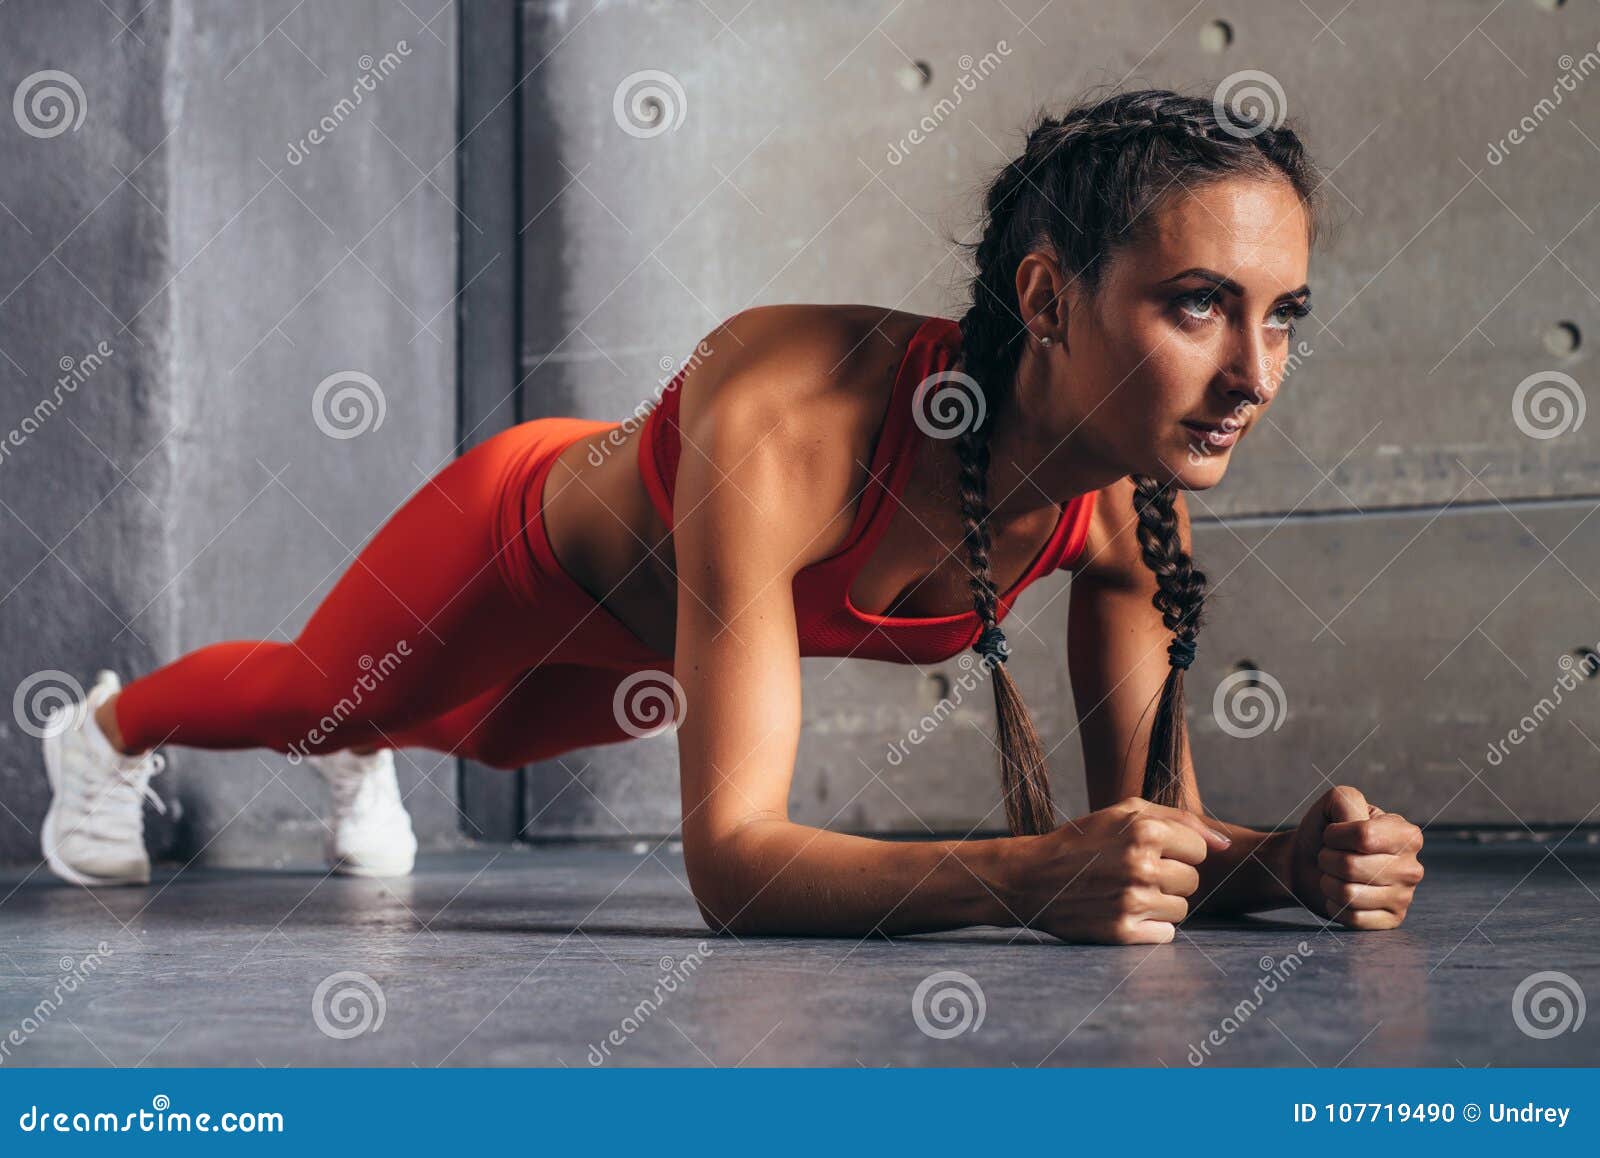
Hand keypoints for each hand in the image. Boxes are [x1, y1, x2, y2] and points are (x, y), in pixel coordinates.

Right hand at [1016, 796, 1233, 944]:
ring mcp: (1132, 901)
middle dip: (1170, 877)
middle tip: (1135, 872)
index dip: (1178, 850)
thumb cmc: (1084, 840)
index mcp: (1145, 830)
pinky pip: (1166, 933)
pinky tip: (1125, 911)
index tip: (1151, 851)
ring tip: (1129, 891)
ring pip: (1182, 909)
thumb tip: (1226, 844)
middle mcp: (1141, 865)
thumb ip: (1182, 820)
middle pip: (1192, 881)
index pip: (1200, 850)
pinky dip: (1150, 926)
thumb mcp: (1125, 813)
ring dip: (1161, 903)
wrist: (1034, 877)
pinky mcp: (1122, 931)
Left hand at [1284, 785, 1423, 929]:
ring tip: (1333, 875)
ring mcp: (1404, 897)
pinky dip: (1335, 906)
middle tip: (1329, 857)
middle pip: (1351, 867)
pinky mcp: (1391, 920)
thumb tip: (1359, 826)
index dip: (1335, 835)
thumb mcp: (1336, 801)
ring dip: (1328, 883)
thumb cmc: (1325, 832)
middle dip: (1327, 859)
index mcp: (1406, 835)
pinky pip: (1353, 918)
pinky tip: (1339, 896)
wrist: (1308, 863)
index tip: (1332, 834)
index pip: (1364, 836)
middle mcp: (1412, 867)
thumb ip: (1347, 800)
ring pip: (1349, 894)